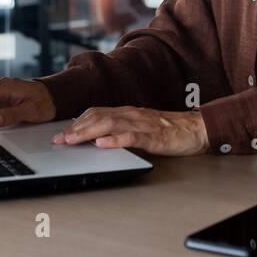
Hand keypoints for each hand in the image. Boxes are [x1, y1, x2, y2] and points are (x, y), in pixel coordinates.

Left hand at [52, 106, 208, 155]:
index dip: (76, 122)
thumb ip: (122, 128)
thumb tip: (97, 136)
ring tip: (73, 140)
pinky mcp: (154, 136)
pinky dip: (116, 140)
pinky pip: (132, 137)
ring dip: (88, 132)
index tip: (61, 133)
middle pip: (98, 117)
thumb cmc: (169, 129)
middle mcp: (132, 114)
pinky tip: (103, 144)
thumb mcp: (141, 126)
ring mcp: (143, 124)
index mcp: (128, 112)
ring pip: (111, 124)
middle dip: (76, 128)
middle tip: (59, 139)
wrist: (197, 128)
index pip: (96, 113)